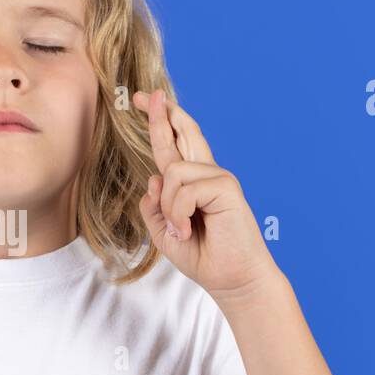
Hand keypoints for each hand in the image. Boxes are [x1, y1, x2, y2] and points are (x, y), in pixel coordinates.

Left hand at [134, 89, 279, 299]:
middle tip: (144, 95)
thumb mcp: (165, 233)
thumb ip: (153, 207)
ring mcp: (219, 177)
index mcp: (191, 184)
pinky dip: (180, 213)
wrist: (232, 279)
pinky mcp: (227, 187)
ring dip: (169, 207)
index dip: (158, 122)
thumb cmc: (203, 257)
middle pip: (182, 134)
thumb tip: (153, 179)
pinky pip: (185, 190)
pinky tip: (190, 229)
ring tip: (181, 230)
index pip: (173, 146)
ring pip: (172, 173)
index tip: (141, 100)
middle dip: (160, 114)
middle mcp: (206, 174)